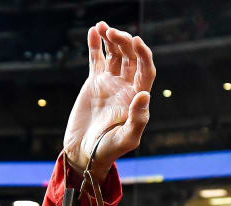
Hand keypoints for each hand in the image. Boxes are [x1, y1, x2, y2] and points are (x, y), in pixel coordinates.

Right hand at [63, 22, 154, 182]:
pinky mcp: (94, 83)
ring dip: (111, 39)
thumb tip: (144, 95)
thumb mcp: (126, 139)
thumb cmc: (108, 150)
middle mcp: (126, 87)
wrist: (85, 153)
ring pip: (115, 54)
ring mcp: (110, 83)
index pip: (146, 70)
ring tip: (103, 27)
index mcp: (137, 98)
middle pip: (130, 57)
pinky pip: (96, 59)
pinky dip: (95, 45)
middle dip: (124, 42)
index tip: (135, 42)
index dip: (143, 55)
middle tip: (113, 33)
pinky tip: (94, 31)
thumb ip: (138, 120)